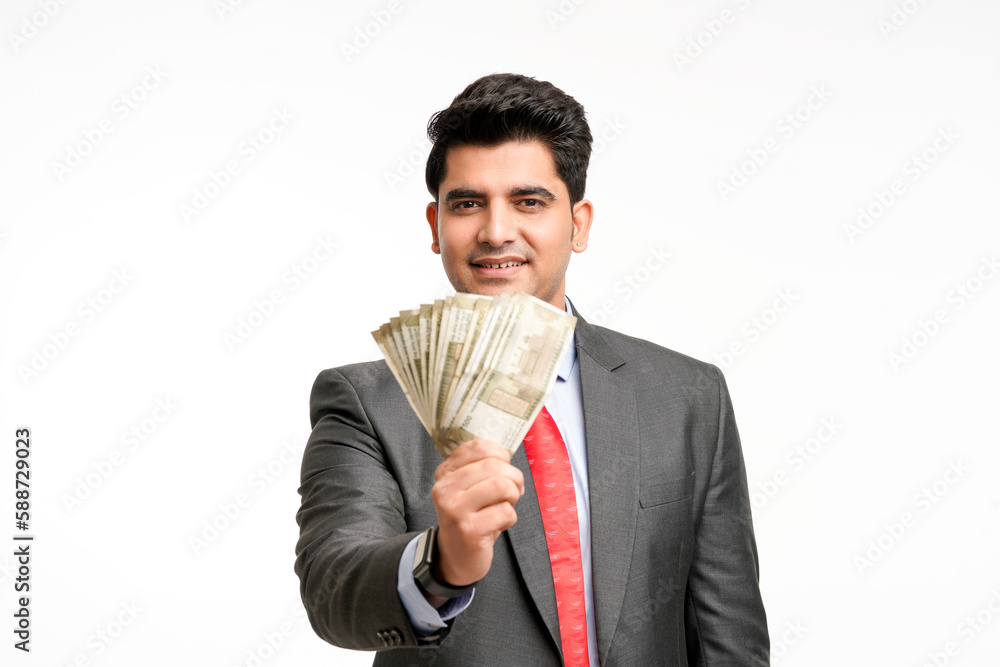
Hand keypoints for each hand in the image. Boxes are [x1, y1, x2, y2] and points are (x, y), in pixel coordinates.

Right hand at [431, 439, 524, 588]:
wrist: (455, 557)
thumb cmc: (470, 518)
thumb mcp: (467, 488)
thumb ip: (481, 467)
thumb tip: (508, 452)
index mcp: (445, 472)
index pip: (478, 446)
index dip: (501, 455)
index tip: (503, 468)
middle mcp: (445, 488)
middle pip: (494, 465)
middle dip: (514, 477)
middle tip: (513, 490)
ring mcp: (455, 509)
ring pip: (502, 486)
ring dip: (513, 496)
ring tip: (506, 506)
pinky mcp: (469, 529)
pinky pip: (506, 512)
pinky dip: (510, 518)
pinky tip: (498, 525)